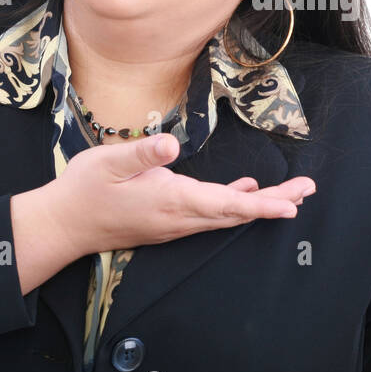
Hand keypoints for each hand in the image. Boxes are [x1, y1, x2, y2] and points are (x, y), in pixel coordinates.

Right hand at [49, 133, 315, 254]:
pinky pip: (210, 215)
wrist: (63, 225)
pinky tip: (245, 191)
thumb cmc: (84, 190)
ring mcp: (174, 223)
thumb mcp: (108, 162)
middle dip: (274, 203)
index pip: (225, 204)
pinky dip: (233, 204)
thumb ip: (142, 152)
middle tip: (307, 191)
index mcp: (171, 200)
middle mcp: (179, 217)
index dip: (262, 205)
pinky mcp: (168, 222)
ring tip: (289, 194)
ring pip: (226, 215)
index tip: (291, 205)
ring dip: (259, 205)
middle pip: (236, 212)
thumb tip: (172, 146)